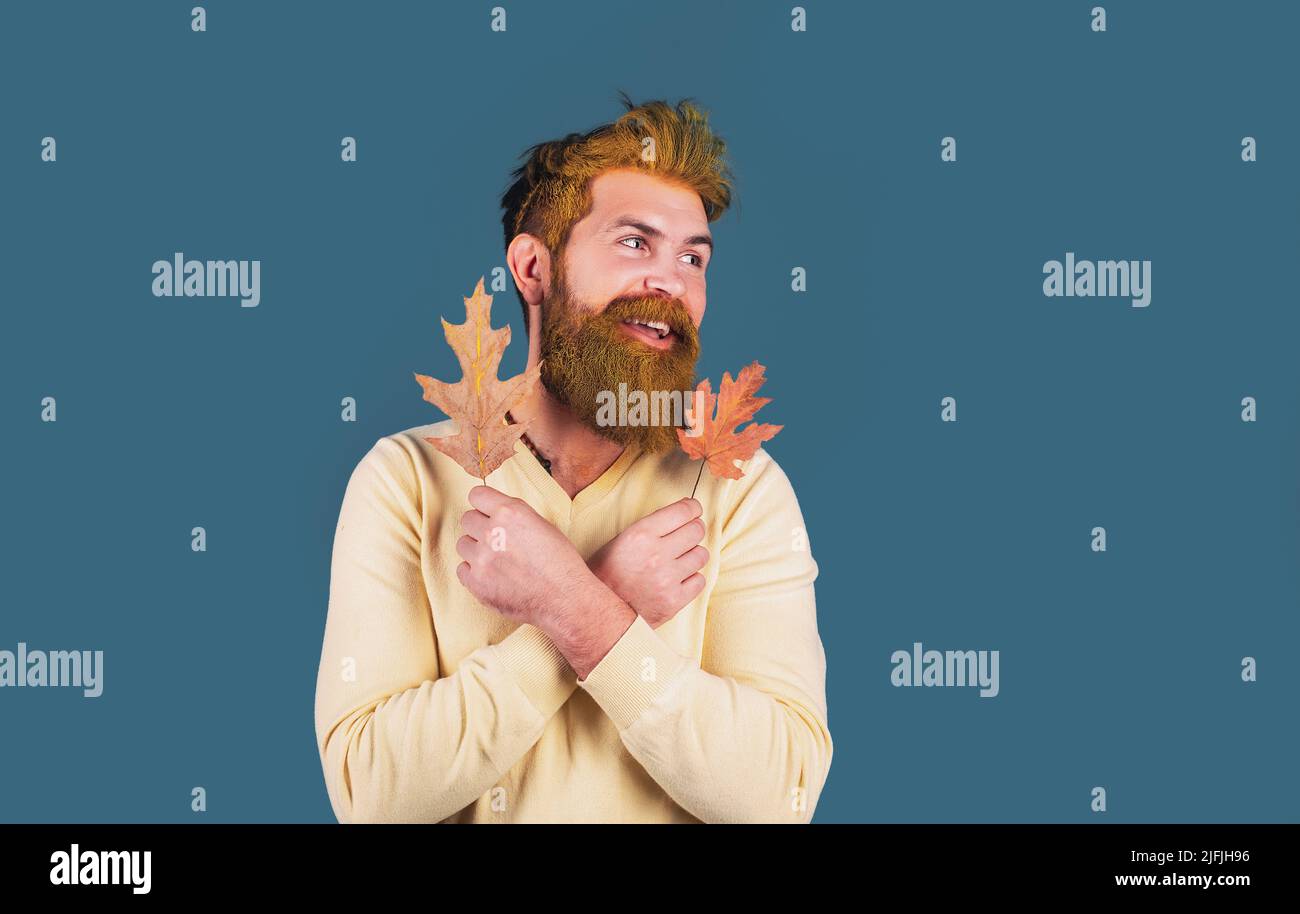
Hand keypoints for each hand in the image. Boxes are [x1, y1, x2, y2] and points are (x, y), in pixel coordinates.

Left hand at [456, 485, 599, 632]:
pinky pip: (462, 569)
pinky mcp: (476, 583)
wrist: (564, 598)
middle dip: (480, 527)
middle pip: (467, 519)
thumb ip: (513, 515)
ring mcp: (481, 559)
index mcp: (510, 513)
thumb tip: (494, 512)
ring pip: (463, 544)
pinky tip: (493, 576)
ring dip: (476, 550)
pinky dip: (474, 573)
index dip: (483, 505)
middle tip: (496, 540)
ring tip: (497, 560)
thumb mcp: (541, 524)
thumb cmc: (559, 562)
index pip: (476, 495)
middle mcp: (492, 532)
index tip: (487, 512)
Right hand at [588, 497, 708, 628]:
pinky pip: (699, 581)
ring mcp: (666, 579)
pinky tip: (679, 579)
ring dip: (693, 555)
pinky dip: (692, 579)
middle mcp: (656, 554)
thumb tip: (683, 512)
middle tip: (687, 535)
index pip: (682, 512)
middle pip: (696, 531)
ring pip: (701, 555)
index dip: (692, 508)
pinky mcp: (673, 601)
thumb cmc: (606, 574)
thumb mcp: (620, 541)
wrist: (597, 614)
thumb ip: (651, 527)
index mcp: (640, 535)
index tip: (694, 510)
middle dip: (694, 530)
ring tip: (679, 560)